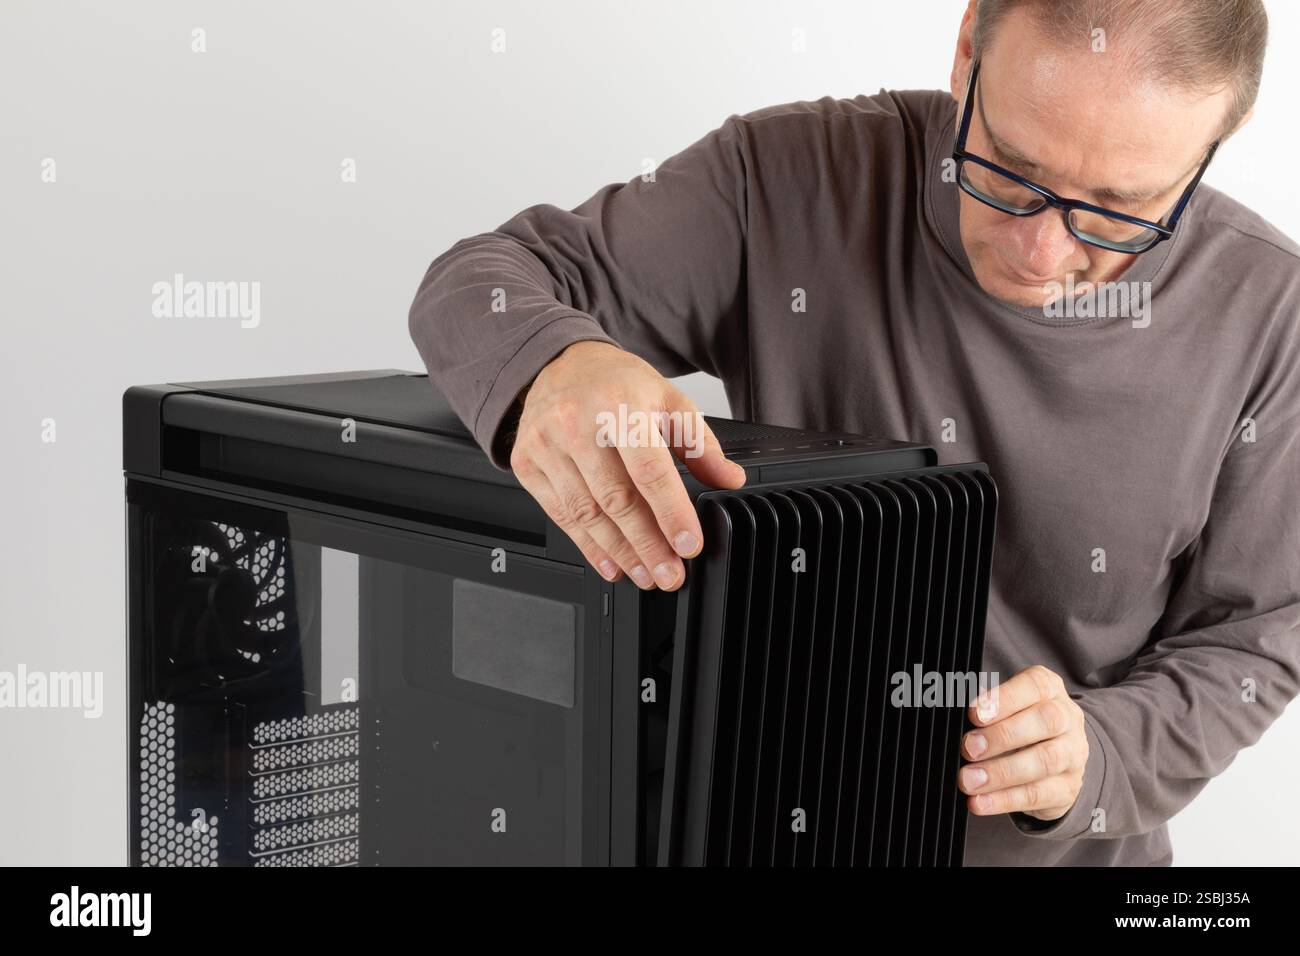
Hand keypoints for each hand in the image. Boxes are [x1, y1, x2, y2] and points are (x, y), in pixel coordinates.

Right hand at [509, 341, 746, 589]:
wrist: (558, 362)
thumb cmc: (615, 382)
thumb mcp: (667, 399)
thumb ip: (699, 443)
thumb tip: (727, 479)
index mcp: (619, 404)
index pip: (649, 470)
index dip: (671, 513)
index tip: (688, 545)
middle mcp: (577, 423)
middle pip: (616, 498)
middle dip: (647, 544)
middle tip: (669, 573)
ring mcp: (547, 445)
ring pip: (586, 513)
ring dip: (619, 552)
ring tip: (645, 573)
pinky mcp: (526, 463)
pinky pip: (559, 514)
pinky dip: (587, 545)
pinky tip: (611, 563)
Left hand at [957, 665, 1088, 820]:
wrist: (1058, 760)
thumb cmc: (1021, 724)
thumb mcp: (1007, 707)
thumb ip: (983, 709)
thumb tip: (951, 712)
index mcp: (1049, 689)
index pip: (1035, 686)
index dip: (1004, 698)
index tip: (973, 713)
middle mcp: (1067, 718)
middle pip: (1046, 721)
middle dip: (1002, 735)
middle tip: (968, 748)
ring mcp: (1073, 754)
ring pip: (1045, 760)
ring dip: (1001, 772)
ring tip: (968, 780)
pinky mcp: (1067, 787)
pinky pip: (1038, 794)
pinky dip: (1004, 800)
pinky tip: (979, 802)